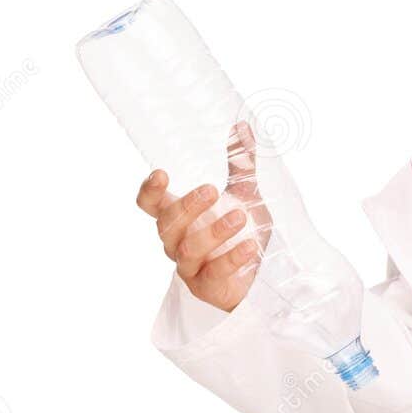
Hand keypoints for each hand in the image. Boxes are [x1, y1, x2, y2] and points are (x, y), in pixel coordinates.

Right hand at [135, 119, 272, 312]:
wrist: (262, 275)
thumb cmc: (242, 232)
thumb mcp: (245, 194)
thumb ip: (241, 163)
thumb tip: (242, 126)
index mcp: (178, 217)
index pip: (149, 205)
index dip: (149, 191)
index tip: (161, 173)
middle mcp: (176, 241)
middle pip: (167, 224)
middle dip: (187, 206)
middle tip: (210, 189)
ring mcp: (189, 266)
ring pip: (189, 248)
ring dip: (214, 231)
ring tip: (240, 216)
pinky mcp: (207, 287)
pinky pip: (215, 272)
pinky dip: (231, 259)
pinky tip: (250, 247)